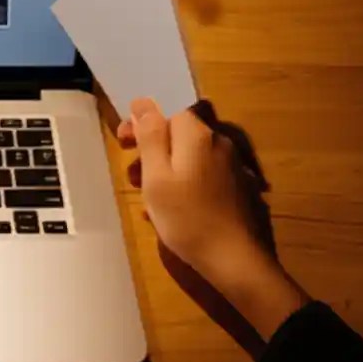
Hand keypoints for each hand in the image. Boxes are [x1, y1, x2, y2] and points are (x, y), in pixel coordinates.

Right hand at [116, 99, 261, 274]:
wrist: (235, 259)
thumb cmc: (187, 217)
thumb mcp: (156, 176)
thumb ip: (150, 136)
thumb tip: (144, 102)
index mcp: (197, 136)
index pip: (168, 110)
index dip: (143, 122)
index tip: (124, 143)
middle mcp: (219, 143)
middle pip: (179, 134)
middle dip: (152, 149)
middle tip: (132, 174)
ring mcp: (232, 167)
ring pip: (190, 157)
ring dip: (165, 169)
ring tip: (147, 197)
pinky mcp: (238, 189)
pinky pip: (203, 176)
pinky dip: (183, 185)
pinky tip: (170, 210)